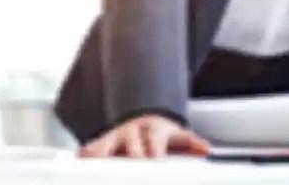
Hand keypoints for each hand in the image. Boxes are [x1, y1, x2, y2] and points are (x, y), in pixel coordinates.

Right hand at [79, 114, 211, 158]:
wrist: (142, 122)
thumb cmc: (160, 135)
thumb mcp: (177, 137)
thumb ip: (190, 143)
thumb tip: (205, 148)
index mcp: (153, 128)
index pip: (154, 138)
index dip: (154, 150)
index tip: (154, 160)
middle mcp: (132, 131)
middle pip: (130, 144)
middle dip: (131, 156)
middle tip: (133, 166)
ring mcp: (115, 136)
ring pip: (105, 145)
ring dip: (102, 155)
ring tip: (99, 166)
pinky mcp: (101, 143)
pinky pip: (90, 148)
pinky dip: (86, 156)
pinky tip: (82, 163)